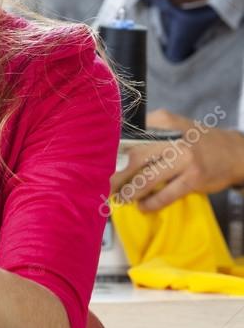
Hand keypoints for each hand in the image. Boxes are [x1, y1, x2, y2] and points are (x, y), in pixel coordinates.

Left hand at [111, 108, 243, 211]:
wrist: (232, 152)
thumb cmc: (194, 141)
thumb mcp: (172, 128)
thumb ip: (147, 135)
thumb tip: (115, 153)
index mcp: (161, 121)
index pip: (129, 137)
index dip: (111, 154)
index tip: (97, 166)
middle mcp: (172, 137)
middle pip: (134, 158)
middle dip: (116, 176)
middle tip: (104, 187)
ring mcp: (184, 157)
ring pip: (147, 178)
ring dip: (131, 192)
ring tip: (121, 199)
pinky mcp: (194, 177)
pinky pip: (166, 194)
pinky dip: (152, 203)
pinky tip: (143, 206)